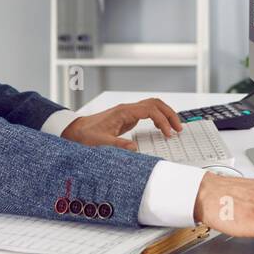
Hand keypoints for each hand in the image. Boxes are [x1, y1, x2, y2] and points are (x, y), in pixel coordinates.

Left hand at [61, 97, 181, 150]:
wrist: (75, 130)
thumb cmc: (86, 135)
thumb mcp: (101, 142)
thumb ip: (118, 145)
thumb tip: (135, 149)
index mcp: (123, 112)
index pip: (150, 110)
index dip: (162, 121)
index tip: (168, 134)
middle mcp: (127, 109)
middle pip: (155, 103)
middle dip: (169, 114)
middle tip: (179, 129)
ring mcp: (128, 112)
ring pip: (153, 106)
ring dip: (165, 114)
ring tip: (174, 128)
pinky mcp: (127, 117)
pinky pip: (147, 113)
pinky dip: (157, 118)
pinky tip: (160, 128)